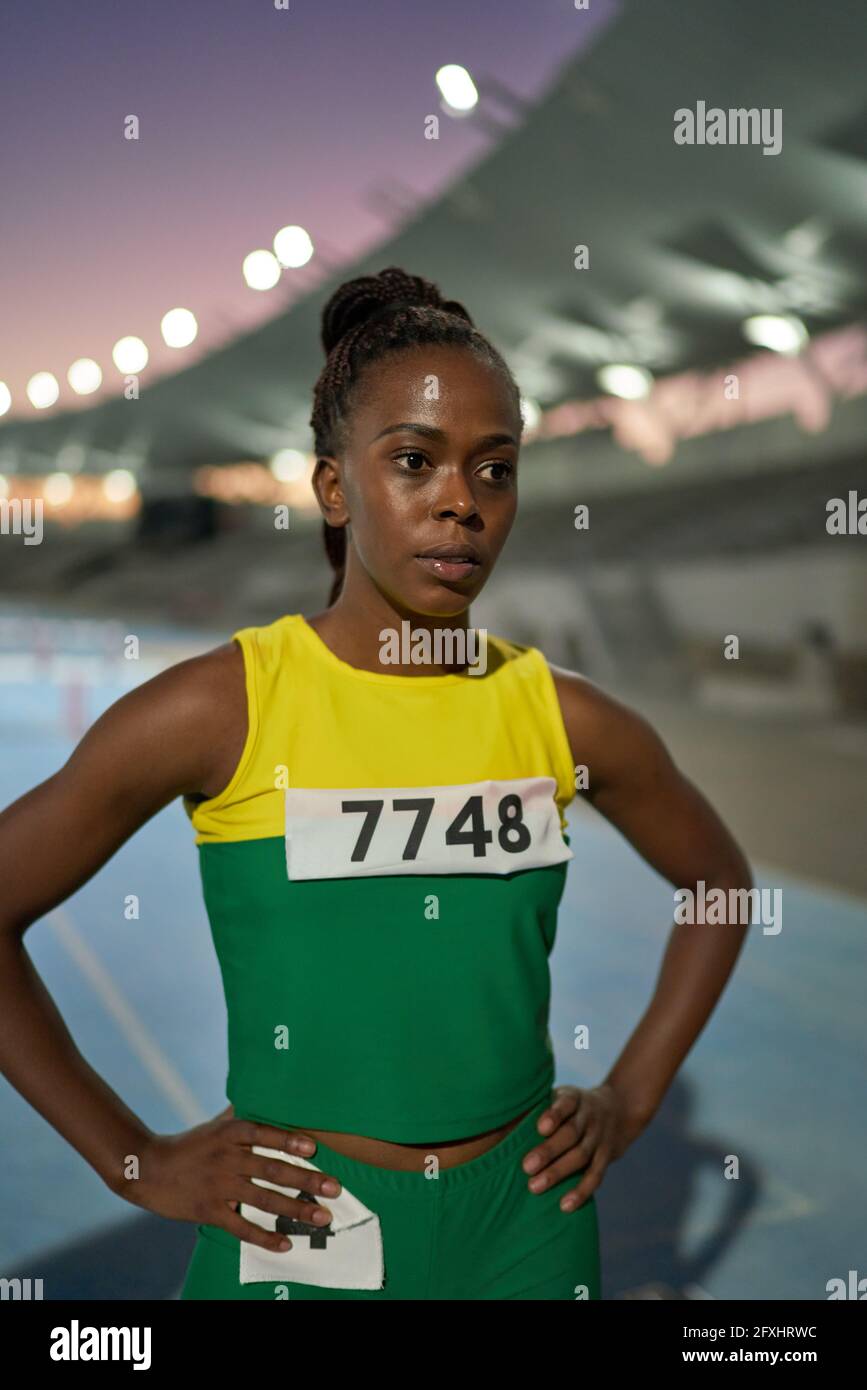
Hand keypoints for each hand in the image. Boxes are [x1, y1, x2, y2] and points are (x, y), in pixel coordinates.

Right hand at [116, 1108, 343, 1251]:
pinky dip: (264, 1237)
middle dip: (306, 1180)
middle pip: (272, 1169)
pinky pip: (241, 1227)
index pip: (263, 1134)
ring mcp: (218, 1186)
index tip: (314, 1148)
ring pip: (263, 1199)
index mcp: (229, 1134)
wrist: (147, 1168)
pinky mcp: (209, 1211)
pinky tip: (285, 1243)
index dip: (288, 1140)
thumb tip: (272, 1094)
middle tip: (335, 1187)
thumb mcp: (215, 1124)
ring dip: (295, 1210)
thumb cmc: (190, 1144)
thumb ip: (243, 1115)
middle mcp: (227, 1159)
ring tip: (322, 1217)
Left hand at [521, 1084, 646, 1211]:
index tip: (540, 1127)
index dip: (555, 1114)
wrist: (618, 1110)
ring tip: (534, 1187)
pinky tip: (564, 1205)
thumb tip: (502, 1117)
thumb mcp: (561, 1094)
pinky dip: (581, 1192)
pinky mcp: (607, 1157)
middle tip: (526, 1166)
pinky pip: (595, 1176)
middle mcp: (589, 1117)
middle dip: (549, 1151)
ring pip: (581, 1156)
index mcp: (575, 1098)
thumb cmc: (571, 1106)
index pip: (566, 1104)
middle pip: (571, 1134)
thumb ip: (540, 1103)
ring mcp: (600, 1138)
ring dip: (558, 1173)